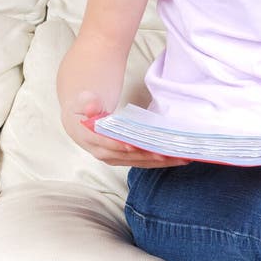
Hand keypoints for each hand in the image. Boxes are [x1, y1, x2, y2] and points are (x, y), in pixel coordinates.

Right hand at [61, 90, 191, 168]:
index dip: (119, 145)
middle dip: (147, 155)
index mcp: (89, 138)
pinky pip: (142, 161)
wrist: (80, 119)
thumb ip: (88, 101)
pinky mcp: (124, 159)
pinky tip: (175, 158)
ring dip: (159, 161)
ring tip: (180, 157)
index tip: (133, 145)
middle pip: (127, 156)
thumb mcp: (82, 99)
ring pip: (138, 161)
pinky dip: (158, 161)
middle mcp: (101, 152)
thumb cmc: (83, 106)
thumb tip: (91, 107)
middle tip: (166, 153)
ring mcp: (113, 157)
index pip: (105, 143)